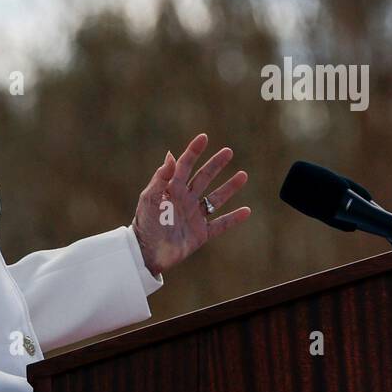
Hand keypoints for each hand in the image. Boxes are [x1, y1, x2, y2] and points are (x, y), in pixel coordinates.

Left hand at [131, 133, 250, 276]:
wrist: (146, 254)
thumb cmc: (144, 225)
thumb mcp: (149, 199)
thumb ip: (160, 178)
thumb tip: (170, 155)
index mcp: (171, 190)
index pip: (184, 166)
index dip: (193, 152)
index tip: (203, 138)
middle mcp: (185, 200)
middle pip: (203, 178)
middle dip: (215, 165)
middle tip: (228, 151)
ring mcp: (194, 217)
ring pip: (215, 199)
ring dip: (229, 187)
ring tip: (243, 175)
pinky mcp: (200, 234)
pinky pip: (220, 225)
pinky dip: (233, 219)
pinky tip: (246, 211)